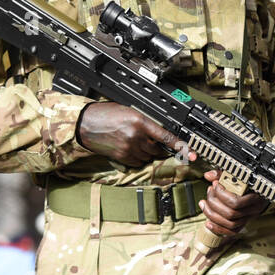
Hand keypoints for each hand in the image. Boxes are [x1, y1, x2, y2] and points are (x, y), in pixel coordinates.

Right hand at [76, 102, 193, 168]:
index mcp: (139, 121)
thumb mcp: (128, 111)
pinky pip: (137, 162)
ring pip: (148, 156)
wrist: (85, 123)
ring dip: (149, 153)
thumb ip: (144, 122)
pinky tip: (133, 151)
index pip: (164, 135)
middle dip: (160, 148)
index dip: (178, 144)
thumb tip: (157, 132)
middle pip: (157, 148)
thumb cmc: (105, 114)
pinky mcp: (121, 157)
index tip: (188, 150)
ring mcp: (128, 148)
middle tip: (157, 144)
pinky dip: (139, 159)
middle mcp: (135, 135)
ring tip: (141, 145)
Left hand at [198, 170, 268, 235]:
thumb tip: (208, 175)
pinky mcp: (242, 225)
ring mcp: (248, 218)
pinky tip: (208, 222)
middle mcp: (253, 209)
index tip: (215, 184)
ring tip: (204, 204)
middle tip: (209, 192)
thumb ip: (222, 174)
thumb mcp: (236, 175)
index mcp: (255, 196)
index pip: (236, 202)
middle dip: (214, 203)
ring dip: (212, 215)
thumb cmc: (247, 182)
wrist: (258, 192)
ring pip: (230, 224)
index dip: (221, 194)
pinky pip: (230, 232)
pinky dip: (217, 229)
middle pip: (231, 214)